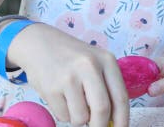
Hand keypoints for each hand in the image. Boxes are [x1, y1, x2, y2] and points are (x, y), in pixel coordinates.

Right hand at [8, 23, 128, 126]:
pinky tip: (61, 97)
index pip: (120, 97)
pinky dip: (65, 114)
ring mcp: (69, 77)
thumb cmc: (74, 58)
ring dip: (79, 120)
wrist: (41, 44)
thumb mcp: (96, 63)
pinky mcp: (50, 88)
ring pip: (81, 118)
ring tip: (74, 103)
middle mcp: (89, 66)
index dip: (123, 119)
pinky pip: (63, 116)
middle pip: (102, 109)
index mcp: (107, 60)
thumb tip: (113, 121)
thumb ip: (107, 88)